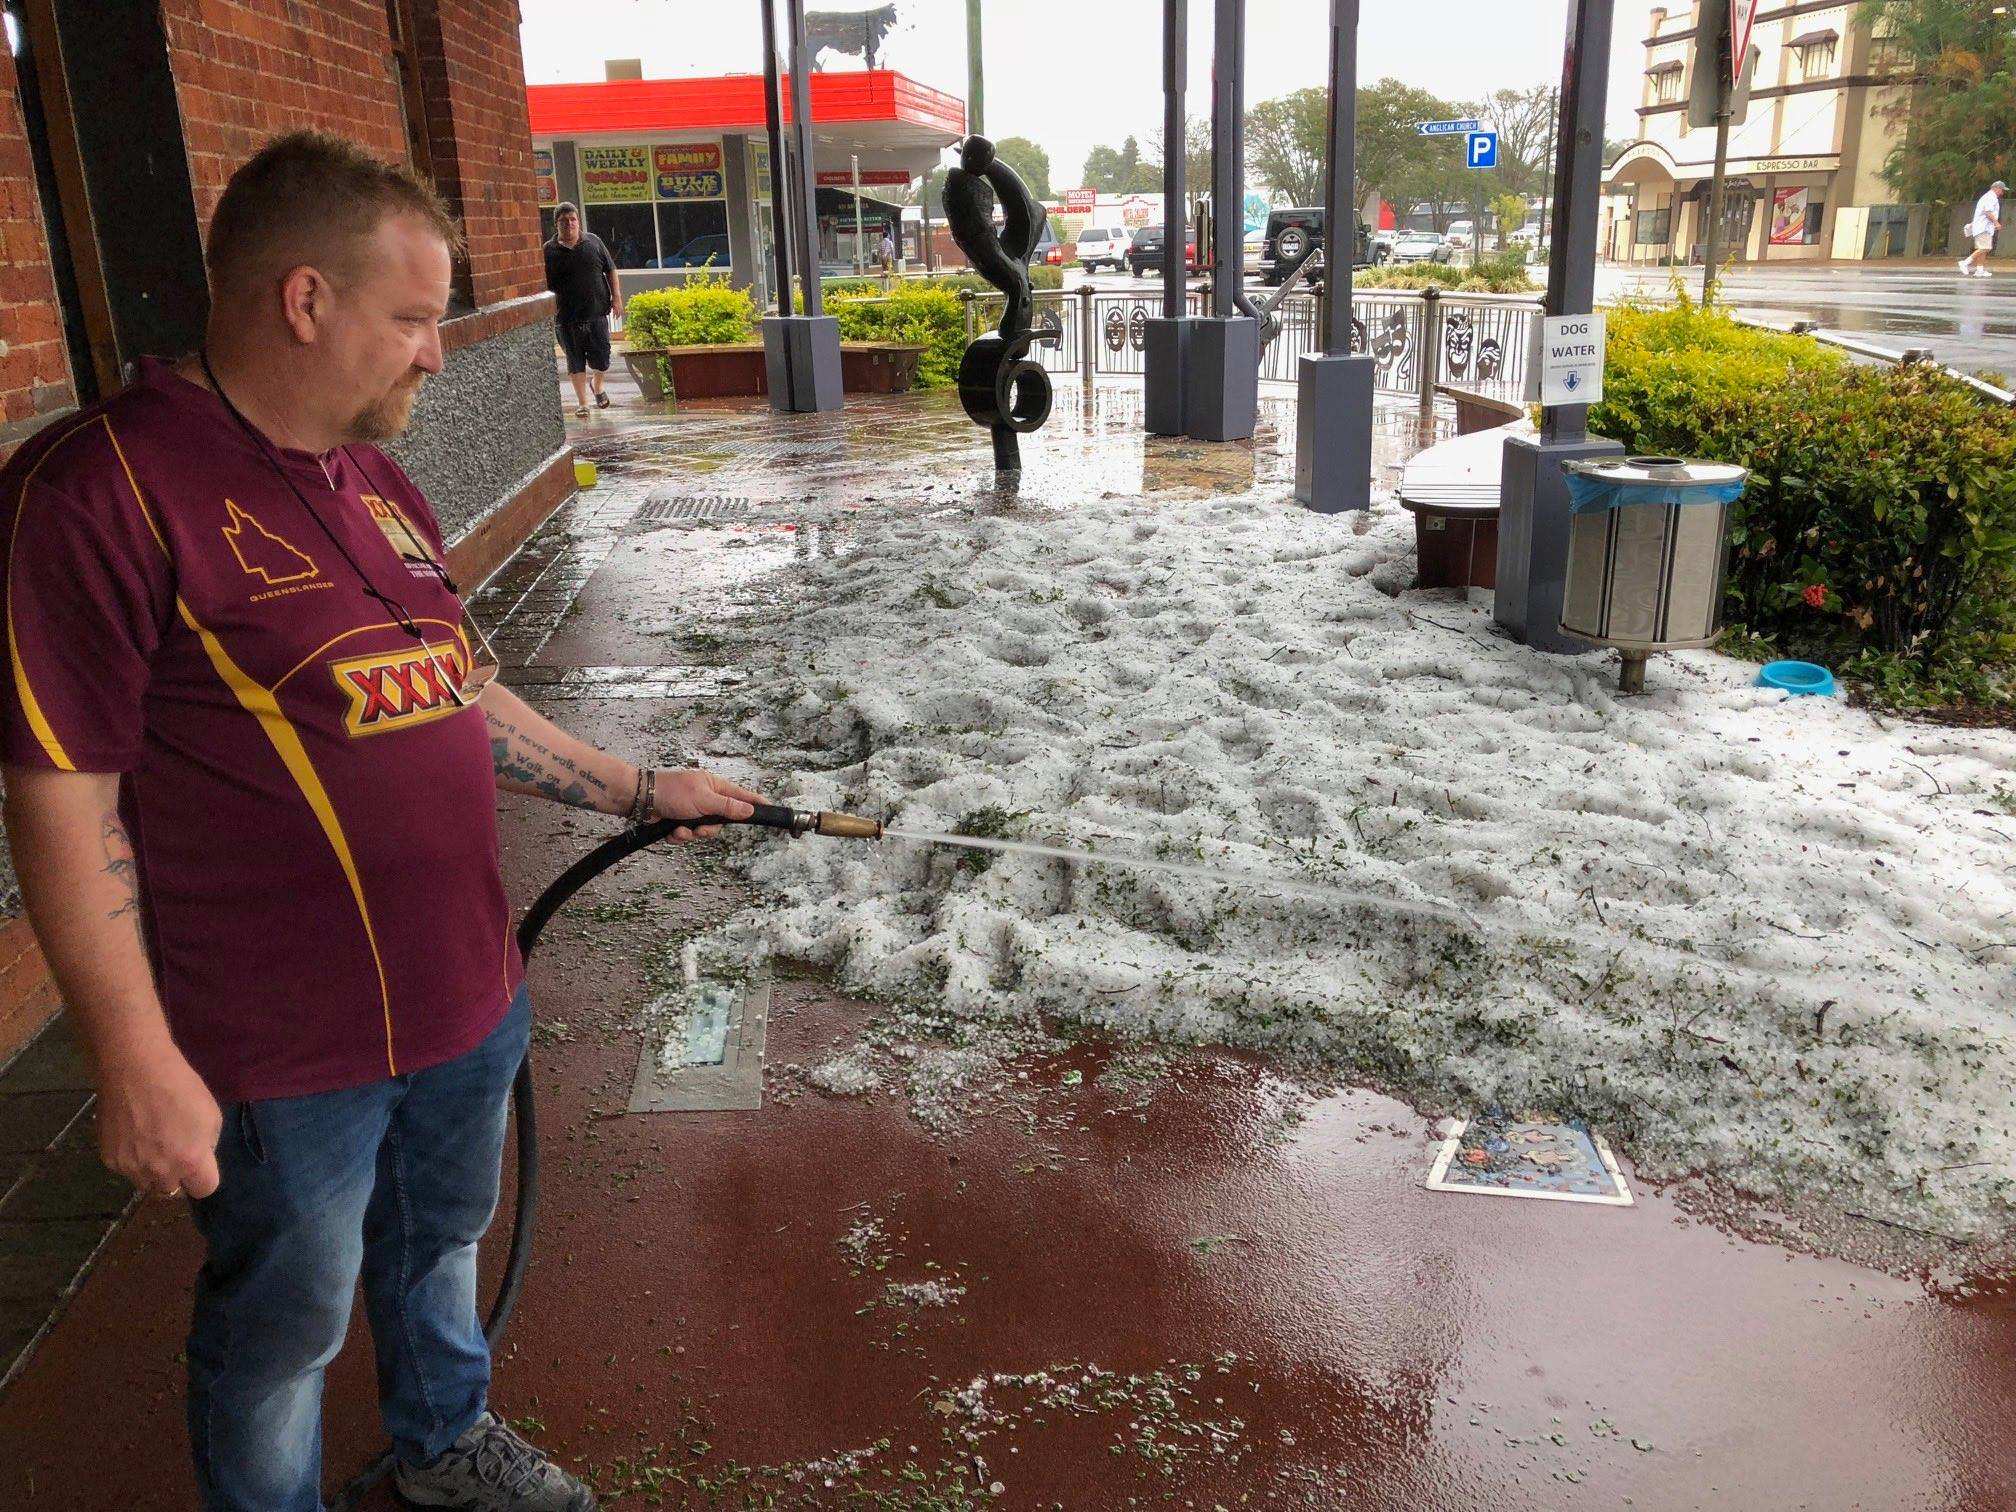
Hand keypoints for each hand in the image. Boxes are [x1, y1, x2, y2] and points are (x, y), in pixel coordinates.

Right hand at [96, 1046, 222, 1199]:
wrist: (135, 1069)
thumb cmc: (180, 1087)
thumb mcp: (211, 1114)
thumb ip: (207, 1144)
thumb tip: (198, 1156)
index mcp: (190, 1161)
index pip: (204, 1190)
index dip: (203, 1177)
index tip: (200, 1164)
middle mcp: (159, 1172)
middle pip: (172, 1190)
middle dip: (176, 1176)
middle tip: (174, 1151)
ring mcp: (131, 1168)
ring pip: (145, 1182)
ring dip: (152, 1171)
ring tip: (151, 1141)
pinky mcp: (109, 1159)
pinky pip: (125, 1169)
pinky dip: (131, 1158)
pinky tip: (132, 1134)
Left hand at [651, 767, 764, 841]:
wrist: (642, 800)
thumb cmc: (673, 792)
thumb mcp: (704, 800)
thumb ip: (728, 807)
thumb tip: (750, 810)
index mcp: (715, 787)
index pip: (741, 795)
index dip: (755, 803)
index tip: (770, 808)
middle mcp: (706, 798)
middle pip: (721, 821)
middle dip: (708, 829)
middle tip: (699, 828)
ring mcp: (693, 810)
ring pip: (703, 831)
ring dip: (691, 834)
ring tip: (679, 829)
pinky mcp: (680, 820)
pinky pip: (688, 835)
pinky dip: (679, 836)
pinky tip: (671, 830)